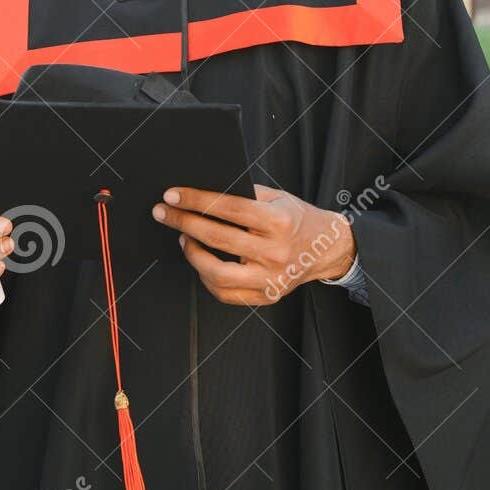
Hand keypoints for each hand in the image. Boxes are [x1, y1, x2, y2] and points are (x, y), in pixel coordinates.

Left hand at [152, 184, 356, 306]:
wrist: (326, 248)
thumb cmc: (297, 219)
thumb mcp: (277, 198)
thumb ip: (245, 195)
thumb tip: (203, 193)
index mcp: (279, 221)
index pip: (228, 208)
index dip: (196, 201)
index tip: (173, 195)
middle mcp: (275, 252)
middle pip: (217, 238)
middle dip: (184, 223)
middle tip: (164, 213)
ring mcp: (271, 278)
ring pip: (217, 273)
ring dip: (192, 254)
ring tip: (183, 239)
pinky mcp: (266, 296)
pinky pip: (226, 292)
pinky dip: (206, 277)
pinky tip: (201, 261)